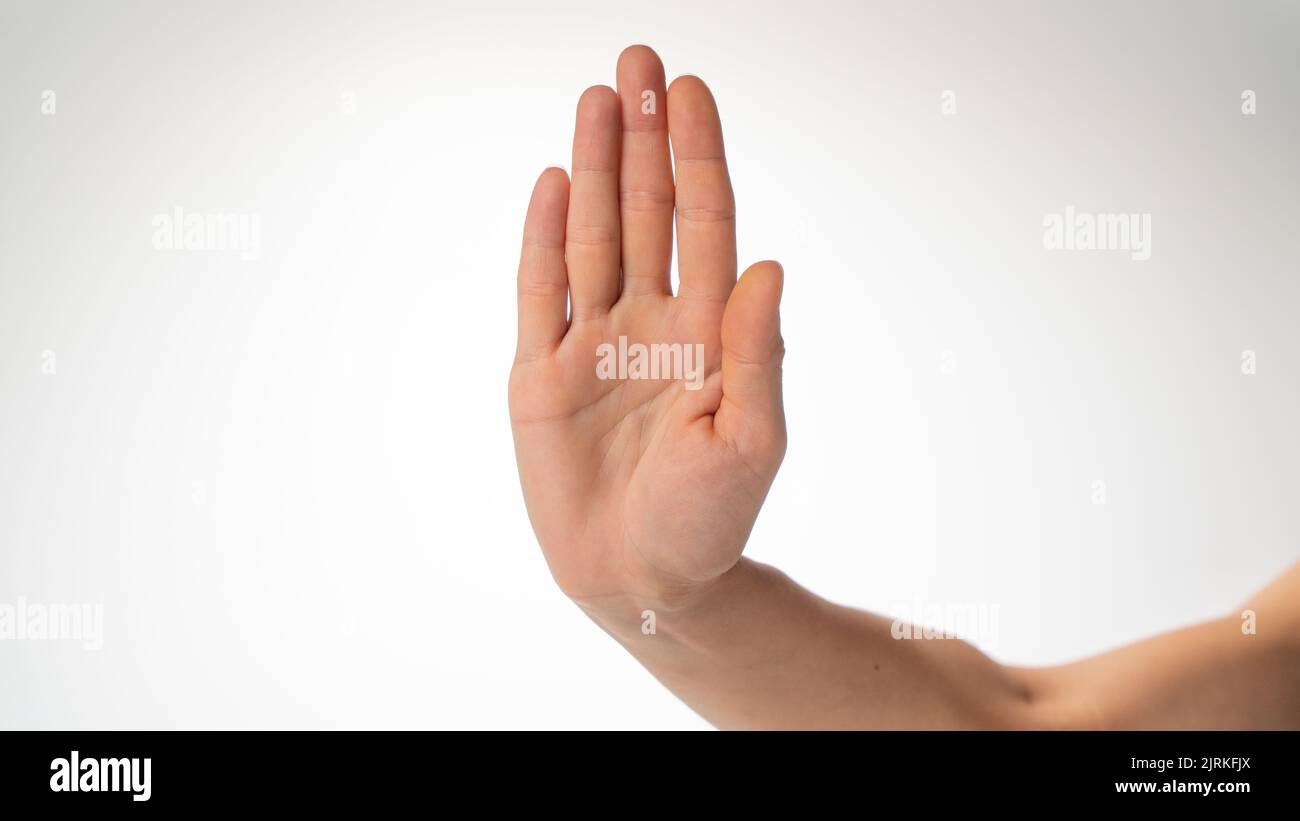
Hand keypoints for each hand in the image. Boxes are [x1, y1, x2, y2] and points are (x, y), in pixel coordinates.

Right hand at [509, 45, 785, 616]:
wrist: (641, 580)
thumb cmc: (708, 520)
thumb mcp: (751, 439)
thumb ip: (757, 351)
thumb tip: (768, 265)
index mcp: (708, 332)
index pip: (705, 224)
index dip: (697, 157)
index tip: (691, 91)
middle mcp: (652, 323)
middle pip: (646, 212)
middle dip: (643, 138)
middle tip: (639, 61)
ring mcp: (594, 343)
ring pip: (591, 236)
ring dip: (592, 168)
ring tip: (595, 98)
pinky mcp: (542, 374)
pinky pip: (540, 292)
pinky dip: (541, 237)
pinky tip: (549, 182)